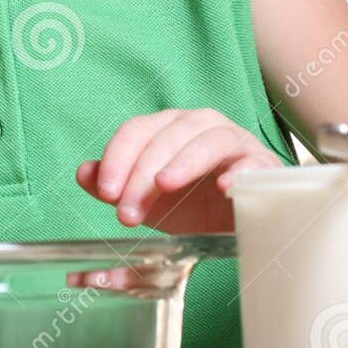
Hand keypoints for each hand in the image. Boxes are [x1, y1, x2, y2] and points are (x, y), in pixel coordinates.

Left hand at [77, 108, 284, 233]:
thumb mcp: (147, 201)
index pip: (135, 131)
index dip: (116, 160)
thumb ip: (114, 187)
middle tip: (127, 214)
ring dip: (182, 164)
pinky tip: (224, 188)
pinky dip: (239, 171)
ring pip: (206, 141)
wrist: (240, 223)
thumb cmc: (192, 205)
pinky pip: (252, 162)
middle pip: (165, 138)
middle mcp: (199, 124)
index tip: (105, 194)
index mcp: (167, 127)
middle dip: (141, 176)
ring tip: (163, 186)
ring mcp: (234, 140)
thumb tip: (84, 173)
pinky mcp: (263, 163)